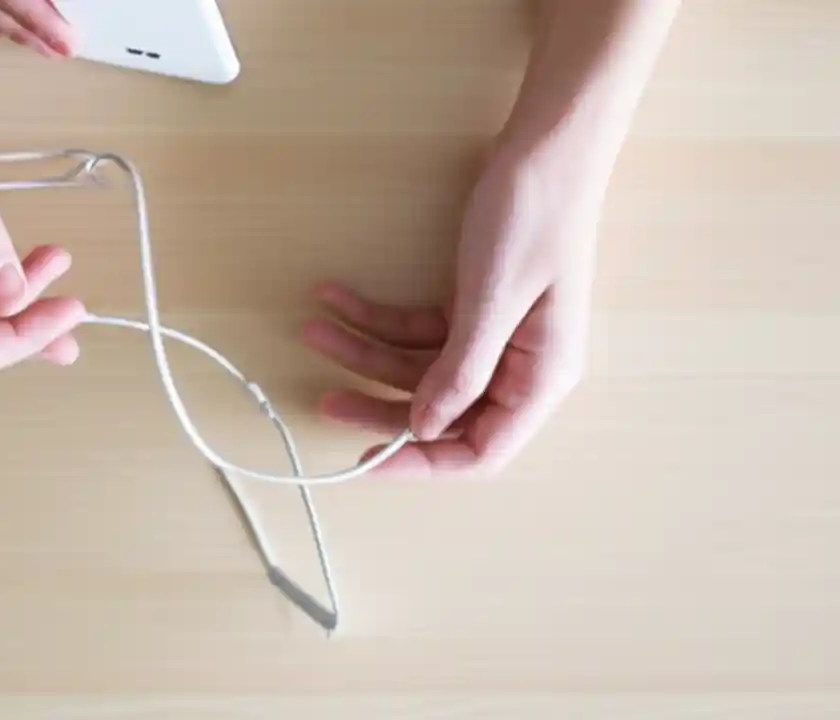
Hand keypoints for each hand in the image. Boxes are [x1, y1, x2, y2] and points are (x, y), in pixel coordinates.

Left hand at [305, 153, 593, 475]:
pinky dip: (377, 316)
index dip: (423, 462)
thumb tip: (423, 429)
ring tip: (314, 326)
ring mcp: (494, 337)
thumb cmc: (533, 219)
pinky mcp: (472, 306)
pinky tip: (335, 297)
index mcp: (539, 379)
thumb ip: (460, 372)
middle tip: (325, 399)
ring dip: (365, 351)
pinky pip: (418, 329)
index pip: (480, 450)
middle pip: (441, 412)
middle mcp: (518, 368)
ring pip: (420, 368)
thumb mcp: (491, 300)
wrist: (547, 144)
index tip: (367, 459)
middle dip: (379, 404)